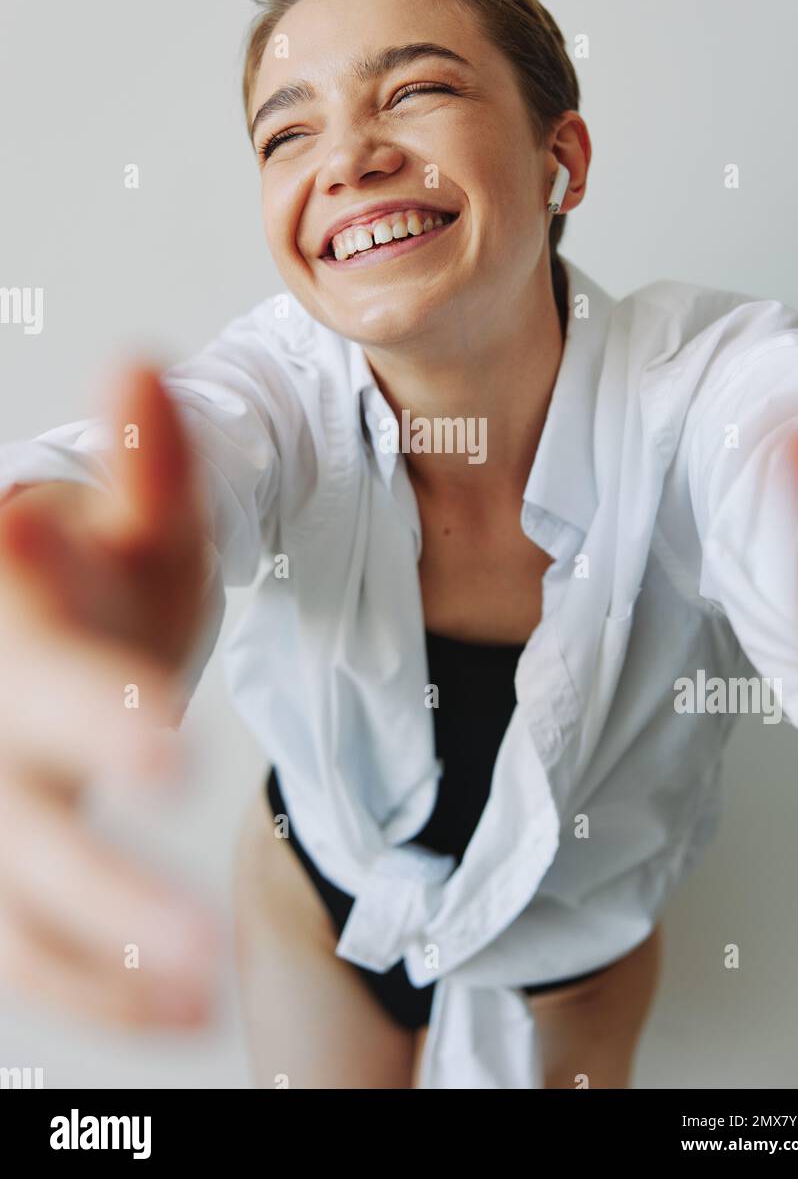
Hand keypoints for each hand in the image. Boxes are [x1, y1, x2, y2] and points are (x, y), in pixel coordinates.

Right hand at [0, 363, 221, 1028]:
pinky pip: (23, 947)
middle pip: (19, 810)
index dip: (91, 708)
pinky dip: (90, 985)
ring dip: (94, 961)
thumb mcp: (137, 519)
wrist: (40, 636)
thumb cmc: (97, 575)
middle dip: (94, 882)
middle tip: (191, 943)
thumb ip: (150, 462)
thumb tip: (142, 363)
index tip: (161, 743)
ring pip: (10, 900)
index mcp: (13, 622)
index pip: (37, 669)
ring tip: (199, 998)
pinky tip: (176, 1012)